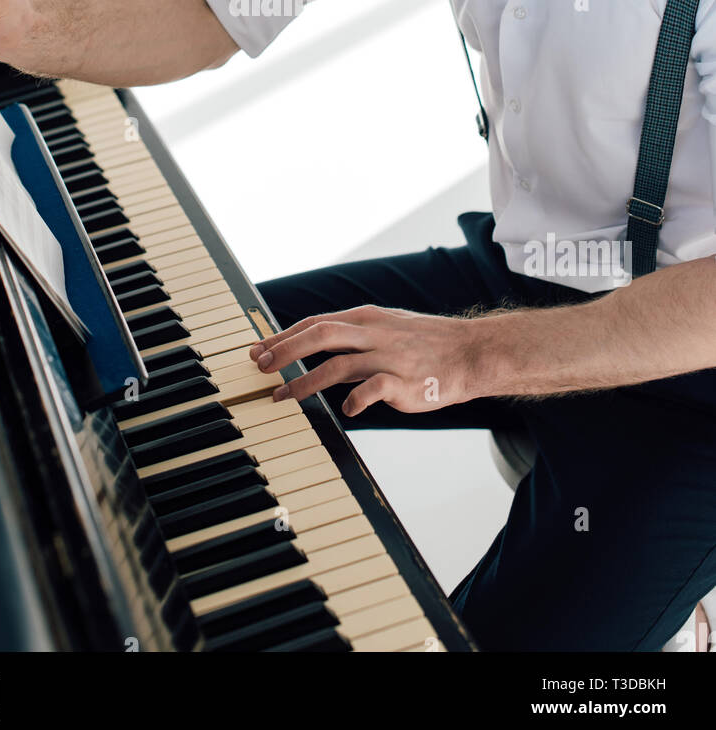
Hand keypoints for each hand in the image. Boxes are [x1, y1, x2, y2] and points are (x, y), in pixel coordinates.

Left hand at [248, 303, 481, 416]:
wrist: (470, 353)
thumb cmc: (426, 343)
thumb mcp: (387, 327)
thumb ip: (353, 338)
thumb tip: (315, 349)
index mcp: (366, 318)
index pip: (315, 322)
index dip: (284, 335)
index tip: (259, 348)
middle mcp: (373, 334)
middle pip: (319, 335)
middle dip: (285, 350)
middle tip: (261, 366)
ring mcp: (387, 357)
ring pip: (336, 365)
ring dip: (304, 382)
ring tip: (282, 397)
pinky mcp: (402, 382)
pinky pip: (370, 391)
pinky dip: (353, 401)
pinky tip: (345, 411)